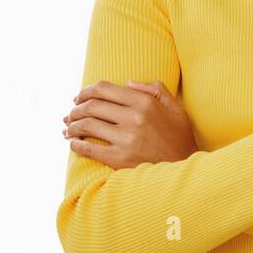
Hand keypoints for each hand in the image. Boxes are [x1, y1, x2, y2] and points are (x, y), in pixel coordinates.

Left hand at [63, 79, 198, 168]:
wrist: (185, 169)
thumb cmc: (179, 138)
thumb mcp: (175, 108)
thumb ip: (155, 89)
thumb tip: (128, 82)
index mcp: (145, 102)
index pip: (104, 89)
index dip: (86, 91)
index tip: (78, 97)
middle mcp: (134, 117)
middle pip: (92, 105)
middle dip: (75, 108)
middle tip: (70, 113)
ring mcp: (126, 139)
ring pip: (87, 125)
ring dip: (72, 125)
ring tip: (68, 128)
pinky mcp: (120, 159)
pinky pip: (90, 148)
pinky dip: (76, 144)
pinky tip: (73, 143)